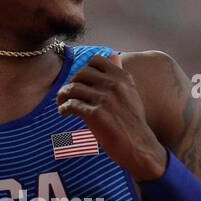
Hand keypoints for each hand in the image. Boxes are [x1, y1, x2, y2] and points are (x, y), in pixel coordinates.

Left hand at [56, 54, 167, 181]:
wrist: (139, 146)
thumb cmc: (133, 122)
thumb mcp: (131, 93)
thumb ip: (120, 74)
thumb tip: (114, 54)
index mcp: (122, 78)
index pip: (96, 61)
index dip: (85, 69)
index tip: (81, 81)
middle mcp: (113, 85)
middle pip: (81, 73)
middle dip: (72, 83)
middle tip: (68, 94)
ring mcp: (104, 99)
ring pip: (73, 88)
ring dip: (63, 95)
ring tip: (62, 103)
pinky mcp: (95, 114)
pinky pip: (71, 104)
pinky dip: (64, 108)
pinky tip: (64, 112)